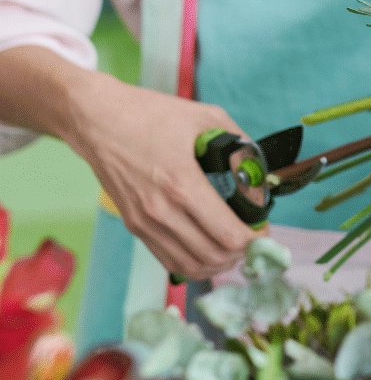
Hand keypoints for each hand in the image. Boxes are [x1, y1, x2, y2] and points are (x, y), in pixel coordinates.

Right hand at [65, 71, 260, 279]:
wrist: (96, 120)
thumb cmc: (151, 114)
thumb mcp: (206, 116)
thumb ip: (239, 142)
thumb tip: (259, 169)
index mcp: (183, 184)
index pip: (227, 234)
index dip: (254, 240)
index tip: (264, 232)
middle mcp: (162, 211)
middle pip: (213, 255)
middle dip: (242, 253)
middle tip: (254, 240)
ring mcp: (144, 222)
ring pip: (191, 265)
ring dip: (219, 264)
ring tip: (234, 249)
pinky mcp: (134, 226)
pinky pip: (168, 260)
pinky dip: (194, 264)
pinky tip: (208, 252)